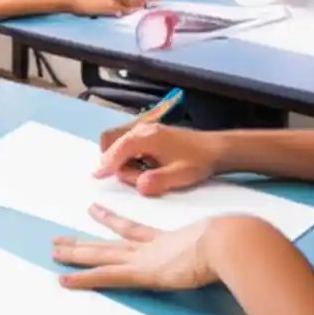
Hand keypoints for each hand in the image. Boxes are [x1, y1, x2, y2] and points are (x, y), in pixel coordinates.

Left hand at [54, 206, 268, 290]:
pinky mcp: (142, 272)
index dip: (113, 222)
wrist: (231, 240)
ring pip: (99, 255)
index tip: (96, 211)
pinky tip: (63, 279)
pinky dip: (82, 278)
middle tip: (60, 236)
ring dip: (74, 253)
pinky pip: (104, 276)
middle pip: (109, 243)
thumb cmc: (236, 243)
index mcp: (167, 240)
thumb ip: (230, 248)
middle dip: (84, 241)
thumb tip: (249, 248)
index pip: (133, 230)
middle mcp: (150, 246)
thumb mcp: (228, 245)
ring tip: (52, 249)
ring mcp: (143, 258)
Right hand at [94, 122, 221, 195]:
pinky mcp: (150, 131)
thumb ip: (157, 182)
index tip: (97, 177)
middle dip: (110, 159)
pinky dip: (126, 153)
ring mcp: (146, 128)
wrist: (216, 148)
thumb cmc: (197, 162)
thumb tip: (138, 186)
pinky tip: (140, 166)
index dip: (106, 165)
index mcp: (146, 137)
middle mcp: (142, 128)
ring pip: (119, 139)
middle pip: (111, 139)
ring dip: (118, 156)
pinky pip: (128, 140)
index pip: (117, 150)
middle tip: (121, 177)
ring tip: (134, 173)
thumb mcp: (179, 176)